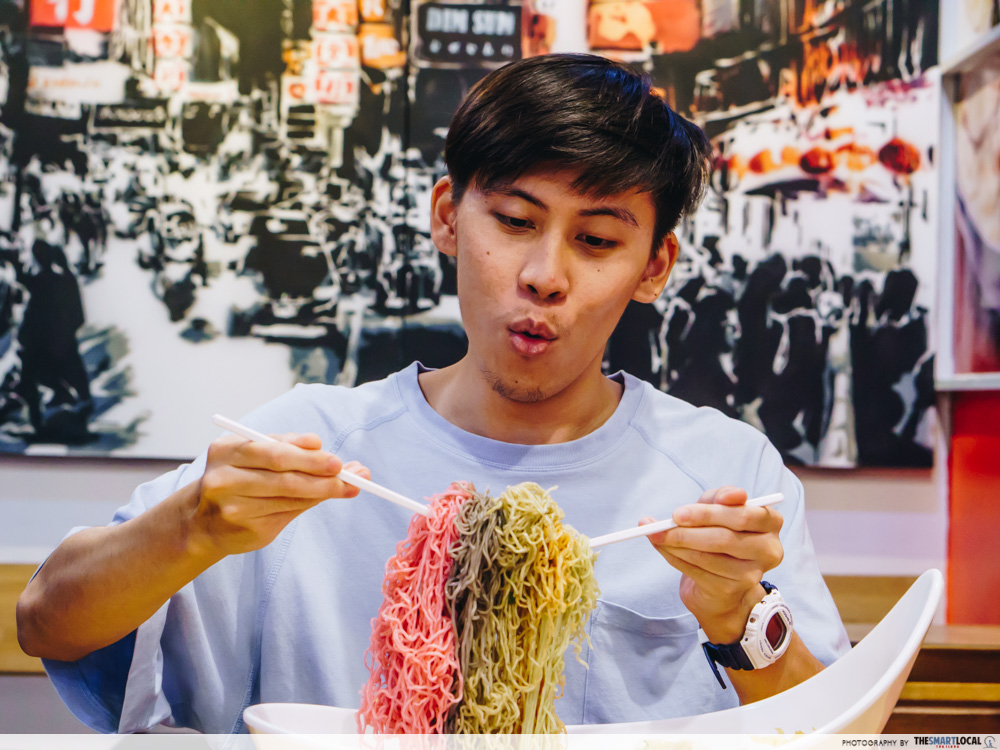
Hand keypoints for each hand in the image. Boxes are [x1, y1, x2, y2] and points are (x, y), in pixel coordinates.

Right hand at [193, 432, 369, 557]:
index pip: (273, 451)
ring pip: (288, 497)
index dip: (307, 456)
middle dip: (320, 476)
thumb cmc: (237, 480)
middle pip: (282, 476)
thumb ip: (289, 450)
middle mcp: (224, 478)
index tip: (336, 460)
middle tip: (349, 475)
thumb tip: (330, 452)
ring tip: (348, 487)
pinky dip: (307, 505)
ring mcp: (232, 507)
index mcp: (226, 450)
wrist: (202, 522)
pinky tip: (320, 499)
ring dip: (322, 492)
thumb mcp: (254, 457)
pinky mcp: (244, 530)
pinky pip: (285, 515)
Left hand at [643, 485, 783, 642]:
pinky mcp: (731, 590)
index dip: (711, 513)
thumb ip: (720, 497)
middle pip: (725, 538)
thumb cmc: (721, 532)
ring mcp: (752, 574)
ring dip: (676, 544)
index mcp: (771, 522)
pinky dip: (674, 557)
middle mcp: (769, 550)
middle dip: (689, 529)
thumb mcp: (719, 508)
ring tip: (656, 534)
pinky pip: (697, 571)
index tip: (680, 512)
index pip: (745, 515)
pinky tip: (664, 548)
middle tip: (664, 523)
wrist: (720, 579)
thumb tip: (728, 494)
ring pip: (707, 556)